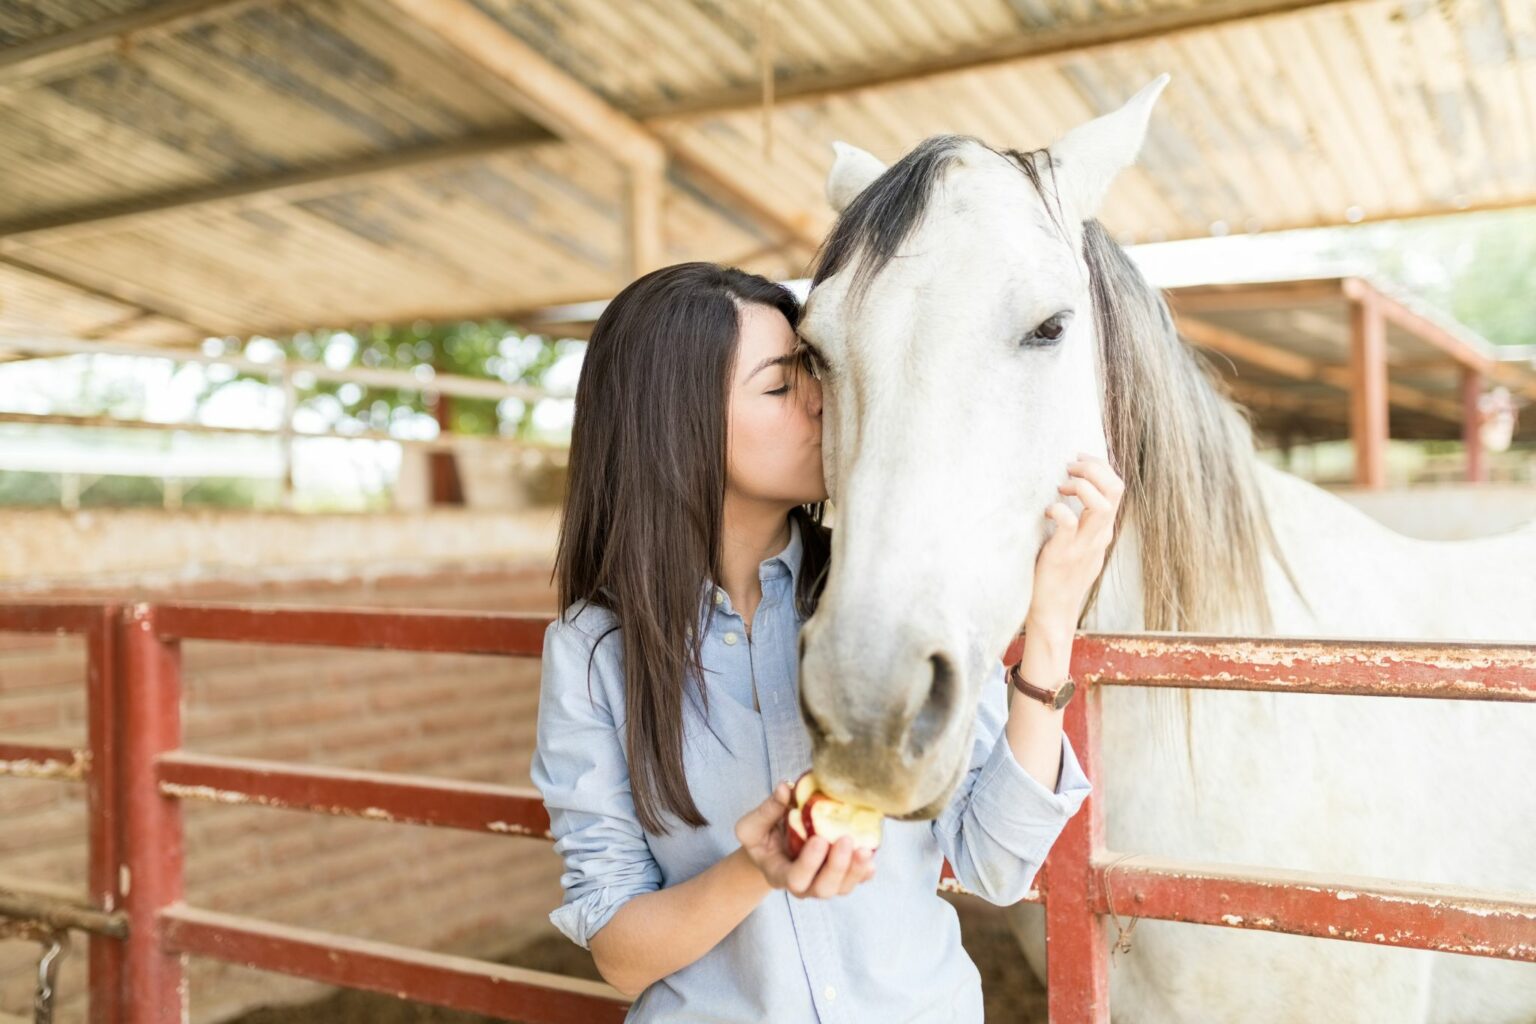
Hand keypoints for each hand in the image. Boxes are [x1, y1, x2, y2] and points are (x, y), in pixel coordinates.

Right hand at [735, 780, 876, 898]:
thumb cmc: (762, 838)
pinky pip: (854, 880)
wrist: (772, 851)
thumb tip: (784, 788)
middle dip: (837, 866)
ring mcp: (823, 883)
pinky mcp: (838, 877)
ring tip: (865, 849)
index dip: (809, 863)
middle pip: (823, 888)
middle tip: (845, 840)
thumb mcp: (753, 826)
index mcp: (780, 874)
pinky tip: (871, 857)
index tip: (818, 839)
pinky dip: (864, 872)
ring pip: (842, 887)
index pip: (796, 879)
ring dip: (855, 869)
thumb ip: (767, 810)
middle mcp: (804, 886)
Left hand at [1028, 452, 1123, 633]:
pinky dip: (1059, 509)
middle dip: (1094, 468)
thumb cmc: (1061, 575)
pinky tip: (1046, 511)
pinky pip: (1069, 523)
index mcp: (1103, 530)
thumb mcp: (1081, 545)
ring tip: (1061, 486)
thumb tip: (1073, 491)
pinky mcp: (1064, 555)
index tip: (1078, 459)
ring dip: (1081, 486)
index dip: (1101, 466)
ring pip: (1101, 505)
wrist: (1053, 611)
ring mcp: (1084, 546)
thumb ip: (1084, 522)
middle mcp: (1099, 536)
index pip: (1117, 487)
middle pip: (1116, 489)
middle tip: (1070, 466)